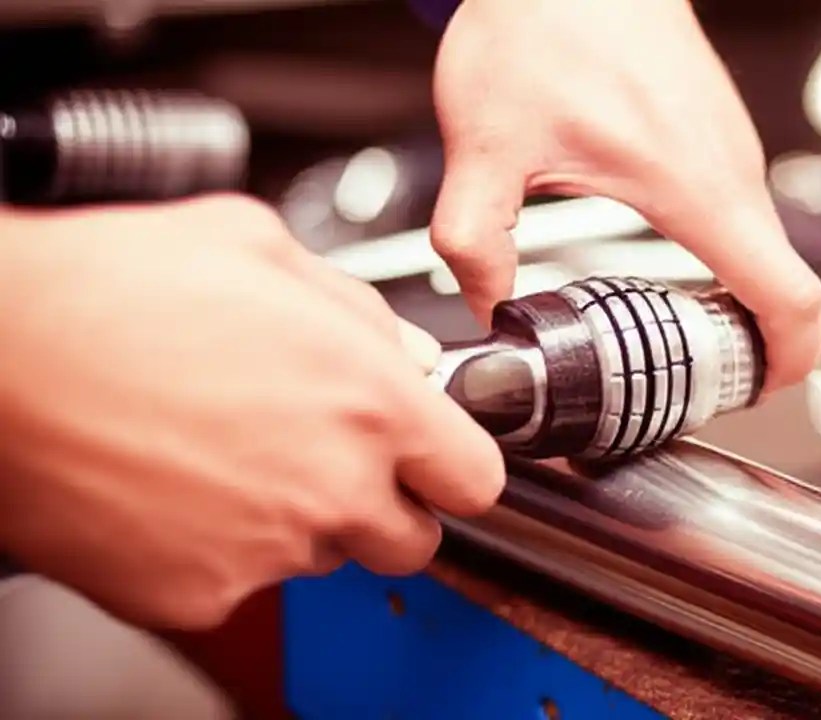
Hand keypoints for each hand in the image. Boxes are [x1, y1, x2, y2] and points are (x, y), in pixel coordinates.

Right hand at [0, 196, 503, 629]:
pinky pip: (245, 582)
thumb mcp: (261, 248)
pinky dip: (225, 547)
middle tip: (331, 457)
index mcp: (369, 402)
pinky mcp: (199, 592)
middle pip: (413, 539)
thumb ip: (360, 310)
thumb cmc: (112, 292)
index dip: (455, 464)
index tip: (432, 455)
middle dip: (387, 503)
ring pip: (326, 559)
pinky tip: (182, 488)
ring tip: (232, 454)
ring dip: (304, 520)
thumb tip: (407, 356)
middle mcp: (331, 486)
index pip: (476, 479)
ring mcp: (266, 549)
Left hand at [430, 0, 820, 391]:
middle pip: (781, 283)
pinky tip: (657, 260)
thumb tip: (487, 309)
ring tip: (669, 330)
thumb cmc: (542, 24)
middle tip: (690, 379)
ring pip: (761, 248)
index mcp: (696, 189)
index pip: (790, 297)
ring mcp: (730, 145)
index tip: (762, 392)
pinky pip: (739, 212)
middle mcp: (730, 168)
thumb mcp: (485, 145)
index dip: (792, 363)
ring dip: (732, 301)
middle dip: (750, 347)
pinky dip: (719, 256)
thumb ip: (475, 241)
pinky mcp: (715, 129)